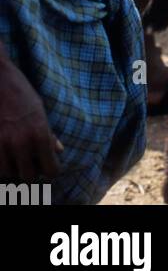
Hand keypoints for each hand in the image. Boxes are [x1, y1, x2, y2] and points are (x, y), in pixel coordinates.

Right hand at [0, 60, 61, 181]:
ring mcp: (3, 144)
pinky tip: (4, 154)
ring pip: (8, 175)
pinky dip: (0, 164)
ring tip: (14, 157)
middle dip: (30, 173)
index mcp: (40, 134)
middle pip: (28, 178)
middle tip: (29, 164)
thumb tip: (58, 150)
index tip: (46, 166)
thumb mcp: (40, 109)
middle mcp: (22, 143)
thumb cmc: (20, 91)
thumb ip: (49, 133)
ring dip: (12, 170)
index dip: (50, 171)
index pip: (51, 171)